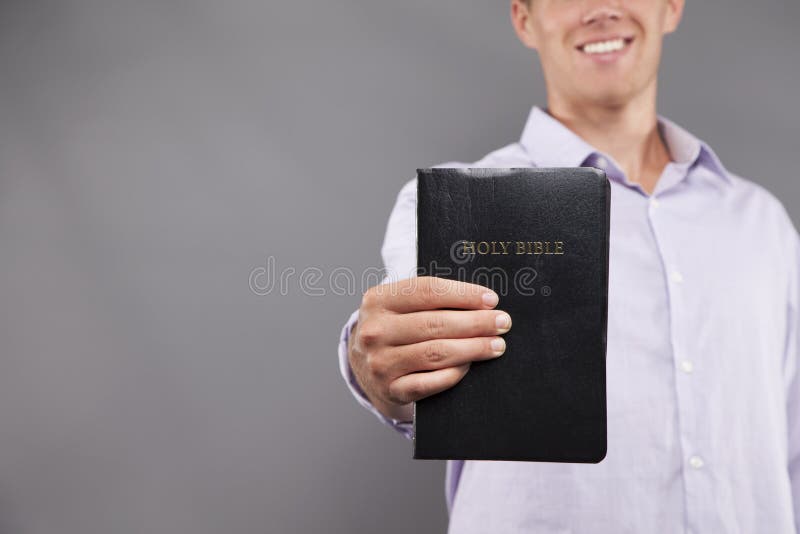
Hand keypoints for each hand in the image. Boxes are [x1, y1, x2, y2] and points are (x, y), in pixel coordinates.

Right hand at [348, 276, 510, 421]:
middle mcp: (374, 331)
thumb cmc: (395, 330)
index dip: (463, 294)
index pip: (426, 291)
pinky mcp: (391, 389)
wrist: (364, 367)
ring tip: (495, 345)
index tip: (491, 300)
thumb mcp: (400, 306)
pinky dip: (454, 374)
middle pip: (435, 323)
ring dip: (472, 348)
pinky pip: (430, 382)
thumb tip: (483, 302)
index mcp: (378, 300)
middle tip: (502, 323)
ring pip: (436, 353)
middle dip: (476, 323)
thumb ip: (431, 299)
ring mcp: (380, 362)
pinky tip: (469, 366)